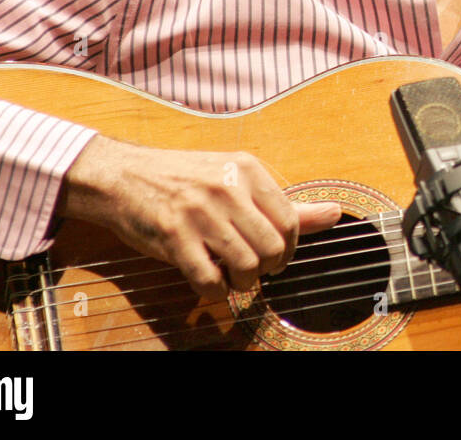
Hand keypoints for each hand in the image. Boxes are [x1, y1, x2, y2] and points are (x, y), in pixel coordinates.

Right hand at [58, 135, 341, 299]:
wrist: (125, 176)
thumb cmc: (186, 179)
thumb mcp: (238, 179)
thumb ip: (286, 203)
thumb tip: (335, 214)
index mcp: (247, 169)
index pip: (290, 221)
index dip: (289, 248)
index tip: (276, 254)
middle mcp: (226, 188)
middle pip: (272, 247)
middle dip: (268, 267)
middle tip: (255, 268)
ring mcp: (200, 212)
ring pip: (246, 265)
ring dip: (243, 281)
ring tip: (233, 275)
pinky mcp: (174, 237)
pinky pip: (210, 280)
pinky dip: (216, 290)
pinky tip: (211, 280)